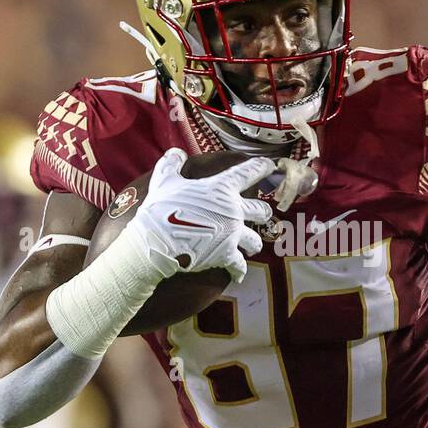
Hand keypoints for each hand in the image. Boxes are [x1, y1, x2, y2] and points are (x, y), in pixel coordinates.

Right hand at [127, 148, 275, 282]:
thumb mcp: (164, 180)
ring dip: (254, 243)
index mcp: (222, 188)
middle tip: (262, 213)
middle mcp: (234, 211)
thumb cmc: (161, 208)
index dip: (262, 167)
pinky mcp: (226, 255)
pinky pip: (239, 265)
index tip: (270, 165)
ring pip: (256, 240)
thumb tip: (176, 152)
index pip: (249, 172)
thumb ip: (172, 164)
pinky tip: (238, 275)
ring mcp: (232, 234)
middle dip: (263, 212)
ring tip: (253, 246)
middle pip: (262, 210)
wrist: (157, 240)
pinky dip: (238, 270)